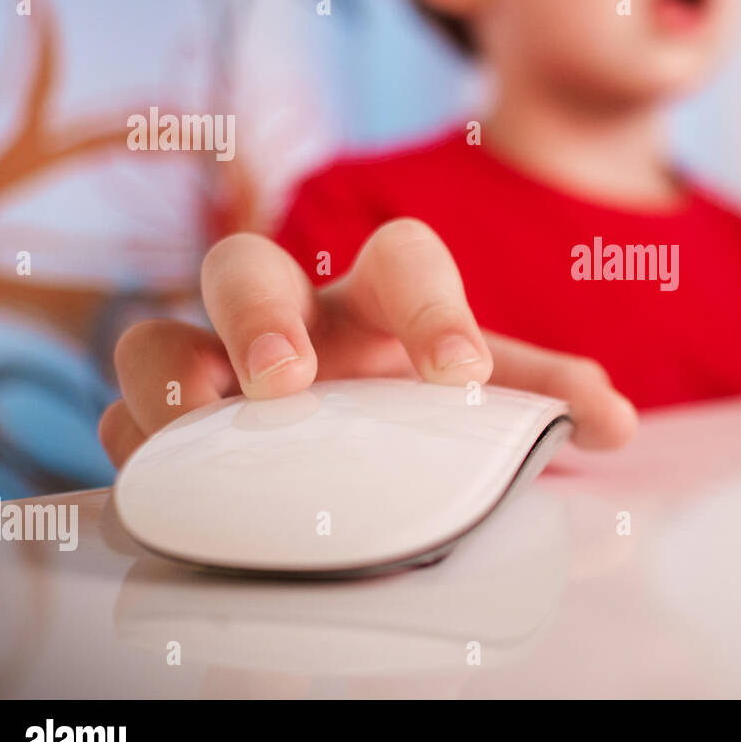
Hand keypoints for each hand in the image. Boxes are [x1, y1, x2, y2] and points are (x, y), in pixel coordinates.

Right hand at [98, 218, 636, 468]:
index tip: (458, 373)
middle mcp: (290, 317)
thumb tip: (614, 420)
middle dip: (261, 315)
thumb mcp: (485, 394)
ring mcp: (217, 366)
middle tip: (289, 380)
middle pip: (247, 266)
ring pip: (158, 332)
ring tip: (199, 420)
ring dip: (171, 373)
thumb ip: (546, 398)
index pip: (402, 259)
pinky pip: (126, 421)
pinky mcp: (167, 423)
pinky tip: (166, 482)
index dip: (429, 305)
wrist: (352, 427)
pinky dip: (139, 446)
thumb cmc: (418, 394)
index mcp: (377, 301)